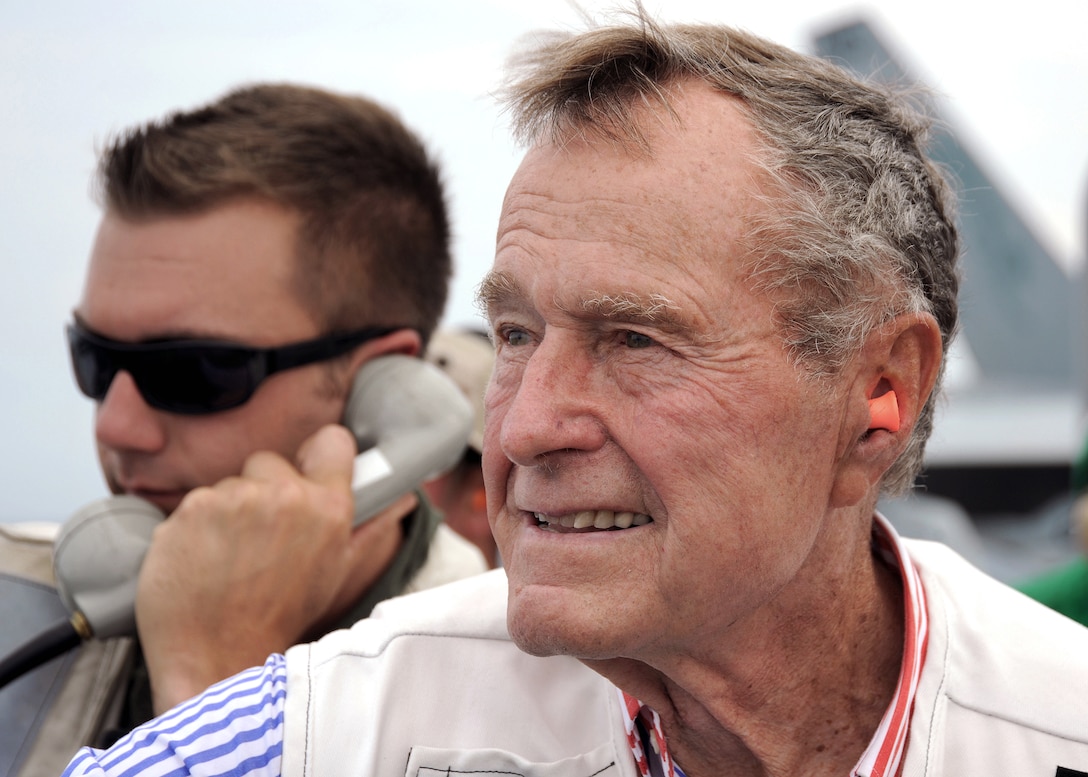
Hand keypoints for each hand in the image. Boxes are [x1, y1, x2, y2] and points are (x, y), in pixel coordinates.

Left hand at [134, 424, 416, 713]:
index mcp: (329, 508)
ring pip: (230, 484)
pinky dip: (195, 526)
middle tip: (259, 536)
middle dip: (263, 489)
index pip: (332, 441)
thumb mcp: (336, 573)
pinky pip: (195, 502)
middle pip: (270, 462)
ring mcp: (235, 498)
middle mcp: (286, 495)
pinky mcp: (192, 508)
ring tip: (228, 557)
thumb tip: (401, 501)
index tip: (306, 470)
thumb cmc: (280, 617)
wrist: (216, 654)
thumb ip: (369, 530)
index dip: (317, 455)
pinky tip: (200, 559)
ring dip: (227, 511)